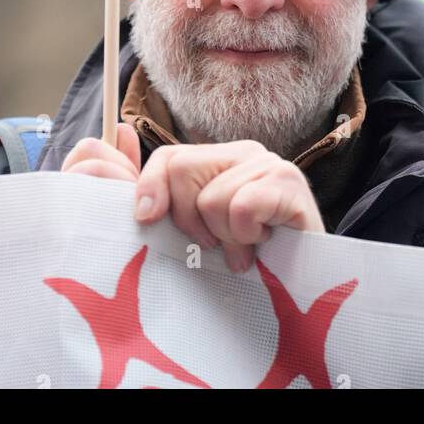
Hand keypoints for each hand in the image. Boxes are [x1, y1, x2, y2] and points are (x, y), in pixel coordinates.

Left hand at [61, 130, 324, 271]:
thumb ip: (159, 189)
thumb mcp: (195, 230)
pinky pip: (242, 206)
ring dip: (226, 238)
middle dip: (190, 222)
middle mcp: (243, 153)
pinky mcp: (290, 183)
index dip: (150, 189)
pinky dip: (247, 236)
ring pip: (211, 197)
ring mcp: (269, 164)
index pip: (167, 157)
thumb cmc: (244, 263)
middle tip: (216, 246)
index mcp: (218, 160)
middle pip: (182, 170)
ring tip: (246, 250)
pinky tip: (263, 245)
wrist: (304, 292)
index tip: (149, 221)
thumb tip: (118, 131)